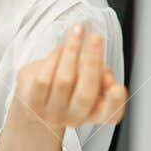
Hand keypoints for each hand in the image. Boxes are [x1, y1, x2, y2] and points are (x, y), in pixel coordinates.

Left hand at [0, 25, 128, 150]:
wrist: (34, 101)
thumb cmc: (69, 84)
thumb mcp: (91, 76)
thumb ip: (102, 74)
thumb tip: (105, 74)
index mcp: (95, 112)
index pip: (111, 113)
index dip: (115, 103)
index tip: (117, 88)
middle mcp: (75, 118)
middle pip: (86, 94)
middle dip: (93, 62)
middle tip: (96, 38)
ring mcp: (53, 114)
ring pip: (64, 82)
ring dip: (72, 51)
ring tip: (76, 32)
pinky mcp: (32, 105)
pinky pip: (43, 80)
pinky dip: (53, 59)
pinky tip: (59, 49)